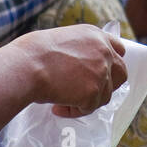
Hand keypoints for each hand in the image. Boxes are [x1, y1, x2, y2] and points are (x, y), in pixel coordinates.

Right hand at [10, 24, 127, 116]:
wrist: (26, 65)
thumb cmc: (33, 53)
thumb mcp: (62, 40)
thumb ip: (80, 50)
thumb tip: (82, 68)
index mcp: (95, 35)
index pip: (117, 49)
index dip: (112, 63)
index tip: (104, 72)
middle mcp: (103, 52)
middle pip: (121, 73)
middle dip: (108, 86)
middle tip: (90, 93)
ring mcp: (101, 72)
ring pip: (104, 95)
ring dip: (86, 101)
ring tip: (62, 101)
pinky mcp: (93, 92)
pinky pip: (88, 108)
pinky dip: (74, 111)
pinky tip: (57, 107)